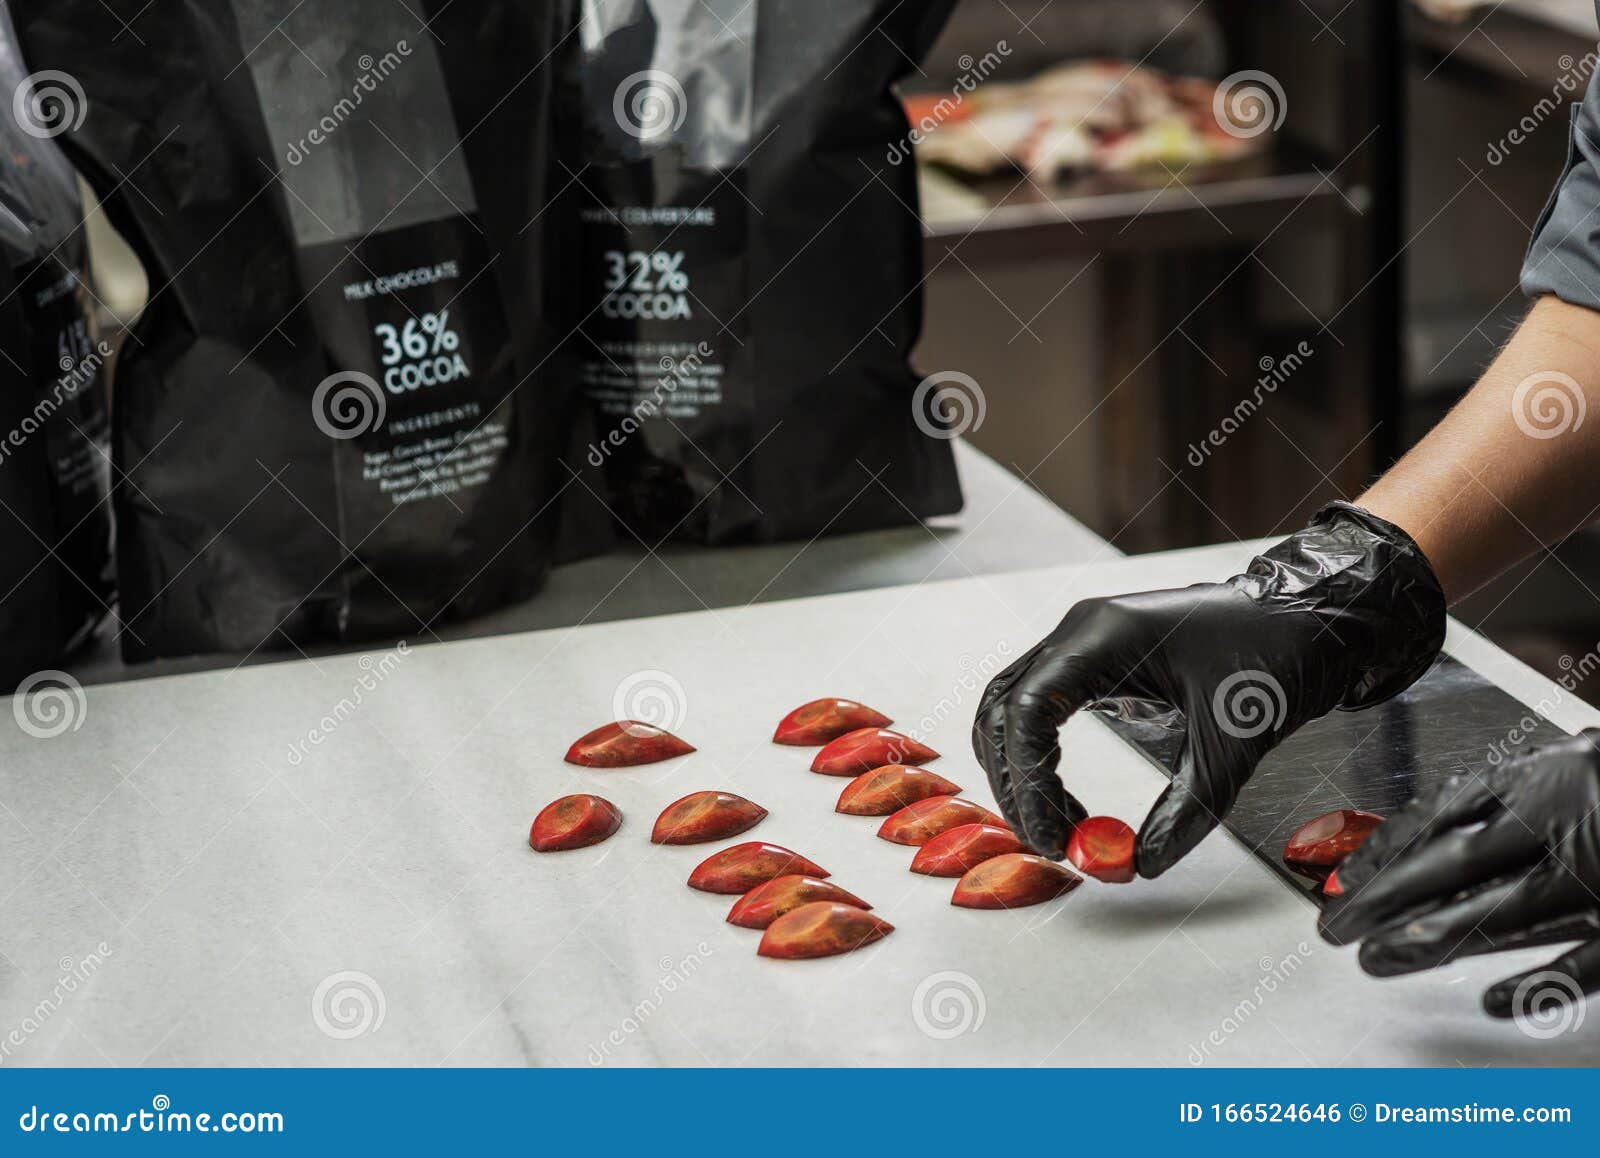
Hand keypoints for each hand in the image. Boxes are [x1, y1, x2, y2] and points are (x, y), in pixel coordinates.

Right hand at [972, 502, 1445, 876]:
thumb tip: (1143, 863)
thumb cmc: (1273, 657)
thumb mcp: (1232, 745)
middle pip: (1005, 709)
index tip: (1050, 834)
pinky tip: (1065, 797)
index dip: (1026, 779)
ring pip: (1013, 708)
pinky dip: (1039, 754)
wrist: (1308, 618)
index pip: (1026, 709)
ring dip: (1021, 770)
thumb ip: (1187, 810)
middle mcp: (1080, 631)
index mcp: (1103, 636)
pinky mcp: (1096, 657)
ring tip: (1057, 826)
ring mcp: (1083, 640)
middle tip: (1044, 840)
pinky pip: (1040, 706)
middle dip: (1014, 782)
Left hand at [1320, 729, 1599, 1021]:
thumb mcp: (1572, 764)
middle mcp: (1567, 822)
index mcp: (1546, 777)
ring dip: (1429, 940)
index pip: (1441, 814)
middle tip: (1334, 928)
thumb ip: (1511, 796)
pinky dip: (1533, 984)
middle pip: (1452, 866)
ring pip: (1499, 915)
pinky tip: (1487, 1002)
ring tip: (1376, 961)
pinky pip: (1583, 960)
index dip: (1384, 848)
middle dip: (1384, 898)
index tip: (1339, 878)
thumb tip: (1428, 832)